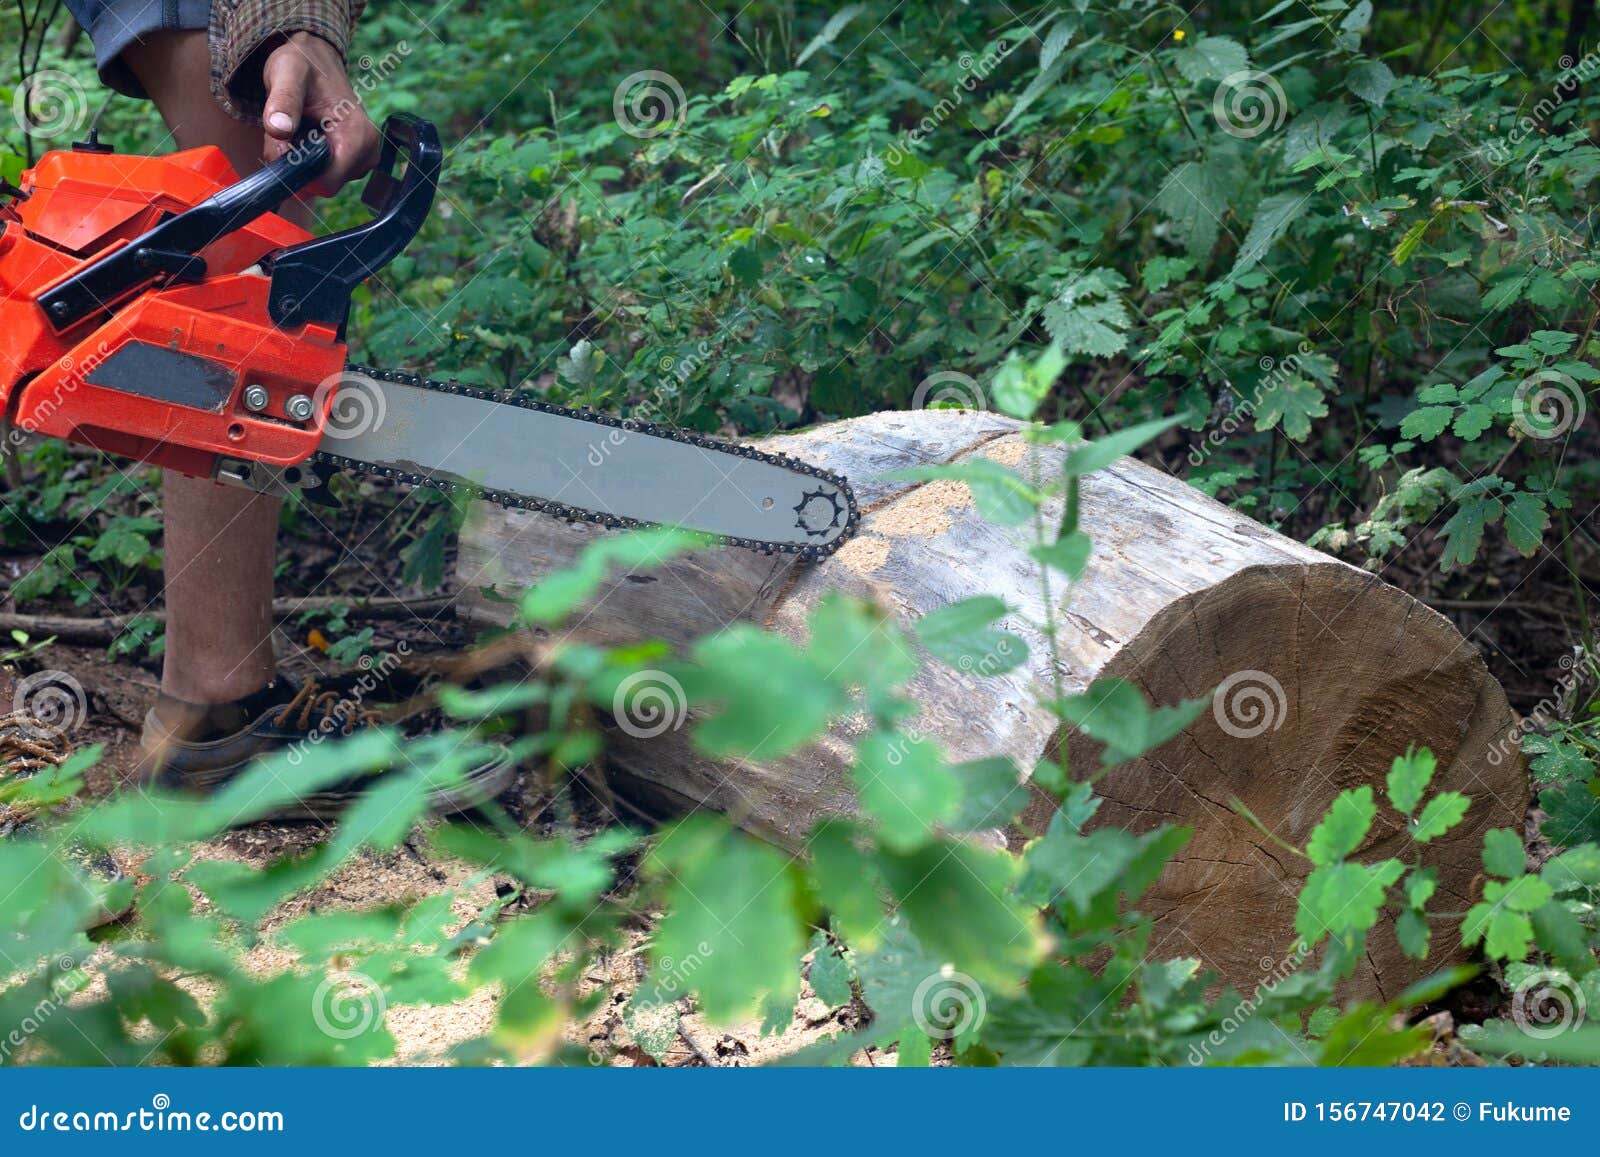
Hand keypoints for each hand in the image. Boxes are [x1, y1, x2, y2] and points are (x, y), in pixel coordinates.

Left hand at [260, 31, 381, 197]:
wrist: (316, 56)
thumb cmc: (301, 63)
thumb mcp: (286, 75)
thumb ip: (283, 102)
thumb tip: (278, 129)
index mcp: (357, 136)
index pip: (327, 184)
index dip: (298, 173)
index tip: (281, 148)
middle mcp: (368, 151)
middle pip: (325, 184)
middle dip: (299, 167)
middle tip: (287, 134)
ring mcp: (366, 157)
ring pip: (326, 181)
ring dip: (304, 162)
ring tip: (300, 129)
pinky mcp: (360, 158)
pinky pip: (331, 174)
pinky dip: (313, 160)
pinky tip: (310, 135)